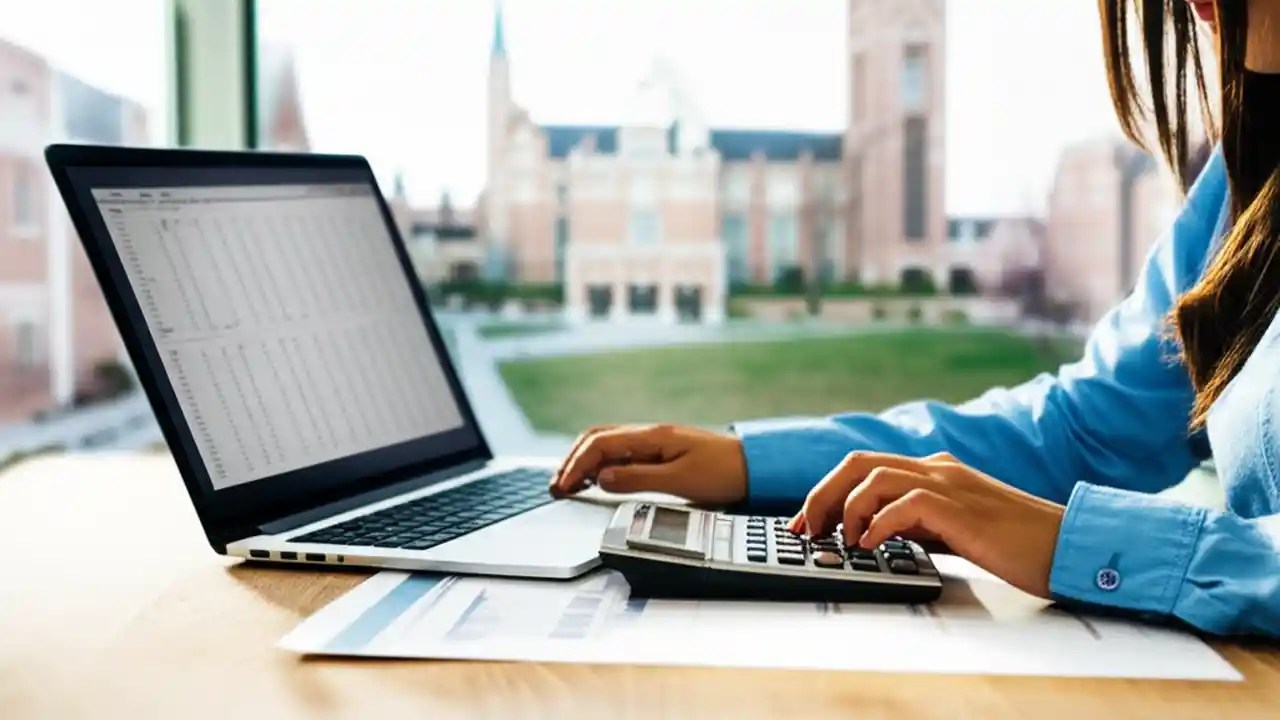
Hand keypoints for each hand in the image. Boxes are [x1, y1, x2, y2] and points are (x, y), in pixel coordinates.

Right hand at [551, 424, 747, 505]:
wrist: (754, 468)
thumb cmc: (723, 472)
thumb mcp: (680, 480)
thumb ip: (638, 478)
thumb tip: (601, 478)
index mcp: (651, 437)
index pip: (600, 444)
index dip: (575, 465)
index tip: (562, 487)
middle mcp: (648, 435)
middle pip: (596, 439)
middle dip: (571, 460)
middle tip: (556, 486)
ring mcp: (652, 442)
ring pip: (605, 444)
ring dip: (583, 462)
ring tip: (569, 485)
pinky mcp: (658, 452)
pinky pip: (619, 453)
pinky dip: (599, 464)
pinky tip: (595, 480)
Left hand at [791, 451, 1064, 597]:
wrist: (1070, 548)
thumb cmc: (1017, 545)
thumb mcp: (954, 530)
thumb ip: (917, 525)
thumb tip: (872, 536)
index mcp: (934, 471)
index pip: (864, 466)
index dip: (826, 492)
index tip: (805, 523)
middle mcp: (937, 469)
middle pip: (857, 463)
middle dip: (821, 494)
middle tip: (806, 530)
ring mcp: (950, 484)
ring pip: (874, 476)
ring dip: (846, 509)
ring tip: (842, 541)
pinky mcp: (962, 509)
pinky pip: (906, 503)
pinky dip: (879, 522)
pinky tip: (872, 545)